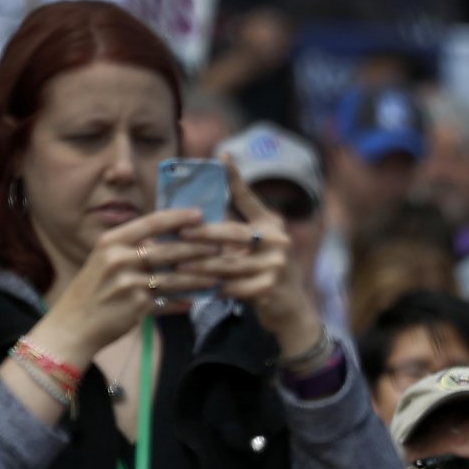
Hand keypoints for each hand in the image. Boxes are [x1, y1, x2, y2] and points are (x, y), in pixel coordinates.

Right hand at [32, 208, 215, 357]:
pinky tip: (195, 301)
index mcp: (111, 242)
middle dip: (197, 249)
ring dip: (198, 278)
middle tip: (220, 246)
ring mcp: (129, 284)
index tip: (199, 214)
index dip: (177, 218)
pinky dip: (182, 303)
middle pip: (168, 250)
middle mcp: (119, 259)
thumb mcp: (104, 261)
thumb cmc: (92, 290)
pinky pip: (168, 303)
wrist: (73, 325)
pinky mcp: (137, 307)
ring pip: (174, 278)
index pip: (150, 223)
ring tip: (217, 276)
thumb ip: (131, 249)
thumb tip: (166, 241)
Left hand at [186, 151, 319, 356]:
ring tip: (177, 265)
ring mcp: (277, 267)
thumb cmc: (267, 273)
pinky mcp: (270, 290)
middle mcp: (278, 242)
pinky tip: (194, 288)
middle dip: (202, 234)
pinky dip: (212, 289)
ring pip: (228, 264)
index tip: (221, 156)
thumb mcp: (259, 246)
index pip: (250, 198)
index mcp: (272, 226)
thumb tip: (205, 202)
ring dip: (199, 265)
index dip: (235, 178)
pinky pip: (233, 288)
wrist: (292, 311)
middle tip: (177, 232)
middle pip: (232, 234)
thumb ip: (237, 224)